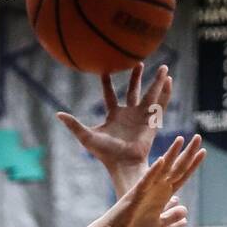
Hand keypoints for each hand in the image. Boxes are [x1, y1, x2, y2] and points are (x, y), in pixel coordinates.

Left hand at [58, 64, 174, 174]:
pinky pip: (161, 104)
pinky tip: (170, 80)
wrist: (123, 163)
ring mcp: (142, 117)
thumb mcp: (87, 137)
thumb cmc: (105, 153)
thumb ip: (74, 125)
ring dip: (156, 81)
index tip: (105, 70)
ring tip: (163, 67)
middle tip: (138, 62)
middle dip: (135, 77)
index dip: (107, 83)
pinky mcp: (152, 121)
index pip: (110, 95)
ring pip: (150, 94)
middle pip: (133, 91)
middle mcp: (129, 114)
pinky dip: (166, 92)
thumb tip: (57, 114)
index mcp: (114, 116)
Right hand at [103, 145, 201, 226]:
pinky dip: (154, 172)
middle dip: (188, 153)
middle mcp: (156, 188)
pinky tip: (162, 160)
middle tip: (199, 137)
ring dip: (171, 155)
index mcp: (163, 195)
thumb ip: (171, 217)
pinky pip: (146, 181)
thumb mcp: (158, 225)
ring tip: (181, 139)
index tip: (203, 151)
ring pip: (162, 170)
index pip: (181, 176)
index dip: (193, 165)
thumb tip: (185, 209)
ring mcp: (146, 190)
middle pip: (176, 168)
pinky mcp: (135, 195)